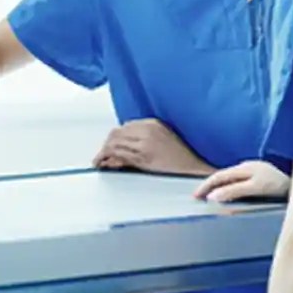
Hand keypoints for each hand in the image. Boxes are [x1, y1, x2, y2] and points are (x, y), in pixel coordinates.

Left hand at [92, 118, 213, 176]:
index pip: (126, 126)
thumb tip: (126, 148)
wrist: (193, 169)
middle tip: (101, 155)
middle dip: (107, 144)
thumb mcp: (165, 140)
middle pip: (117, 133)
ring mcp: (145, 143)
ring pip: (115, 143)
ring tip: (99, 161)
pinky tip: (103, 164)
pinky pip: (119, 154)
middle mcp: (148, 130)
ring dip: (104, 152)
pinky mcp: (143, 157)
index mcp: (154, 123)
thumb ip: (146, 138)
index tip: (110, 145)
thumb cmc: (182, 159)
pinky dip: (107, 159)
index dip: (115, 137)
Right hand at [194, 161, 289, 202]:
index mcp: (243, 168)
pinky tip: (235, 193)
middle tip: (199, 197)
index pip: (217, 176)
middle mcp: (247, 167)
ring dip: (220, 186)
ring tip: (213, 196)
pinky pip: (241, 181)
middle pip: (223, 176)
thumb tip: (212, 197)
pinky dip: (231, 187)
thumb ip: (234, 191)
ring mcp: (255, 170)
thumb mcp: (255, 187)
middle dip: (210, 186)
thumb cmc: (280, 181)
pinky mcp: (263, 176)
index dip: (205, 186)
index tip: (195, 197)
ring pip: (232, 178)